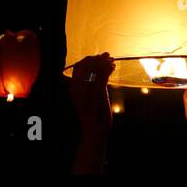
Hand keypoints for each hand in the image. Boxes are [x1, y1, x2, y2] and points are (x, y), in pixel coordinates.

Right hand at [68, 53, 113, 173]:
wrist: (94, 130)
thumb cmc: (92, 114)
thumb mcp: (85, 98)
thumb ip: (87, 86)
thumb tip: (95, 71)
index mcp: (73, 89)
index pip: (77, 67)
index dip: (88, 59)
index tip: (98, 56)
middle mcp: (78, 89)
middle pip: (86, 65)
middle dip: (98, 58)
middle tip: (107, 55)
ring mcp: (88, 91)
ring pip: (95, 68)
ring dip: (105, 61)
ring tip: (112, 61)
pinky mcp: (98, 94)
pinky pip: (103, 75)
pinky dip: (109, 68)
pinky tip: (113, 67)